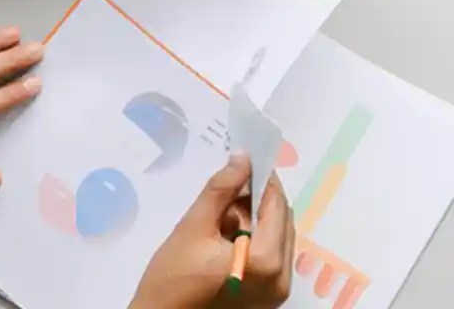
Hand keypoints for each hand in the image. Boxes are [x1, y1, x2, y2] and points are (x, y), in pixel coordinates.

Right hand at [130, 155, 294, 308]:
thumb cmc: (171, 282)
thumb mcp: (192, 229)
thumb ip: (220, 190)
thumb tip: (242, 158)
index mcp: (267, 260)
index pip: (276, 205)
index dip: (264, 178)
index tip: (251, 159)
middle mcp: (282, 277)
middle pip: (281, 222)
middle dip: (260, 199)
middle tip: (233, 185)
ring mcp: (277, 291)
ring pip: (278, 238)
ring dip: (257, 220)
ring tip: (224, 213)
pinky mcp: (267, 299)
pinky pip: (271, 258)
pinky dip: (256, 240)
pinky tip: (228, 235)